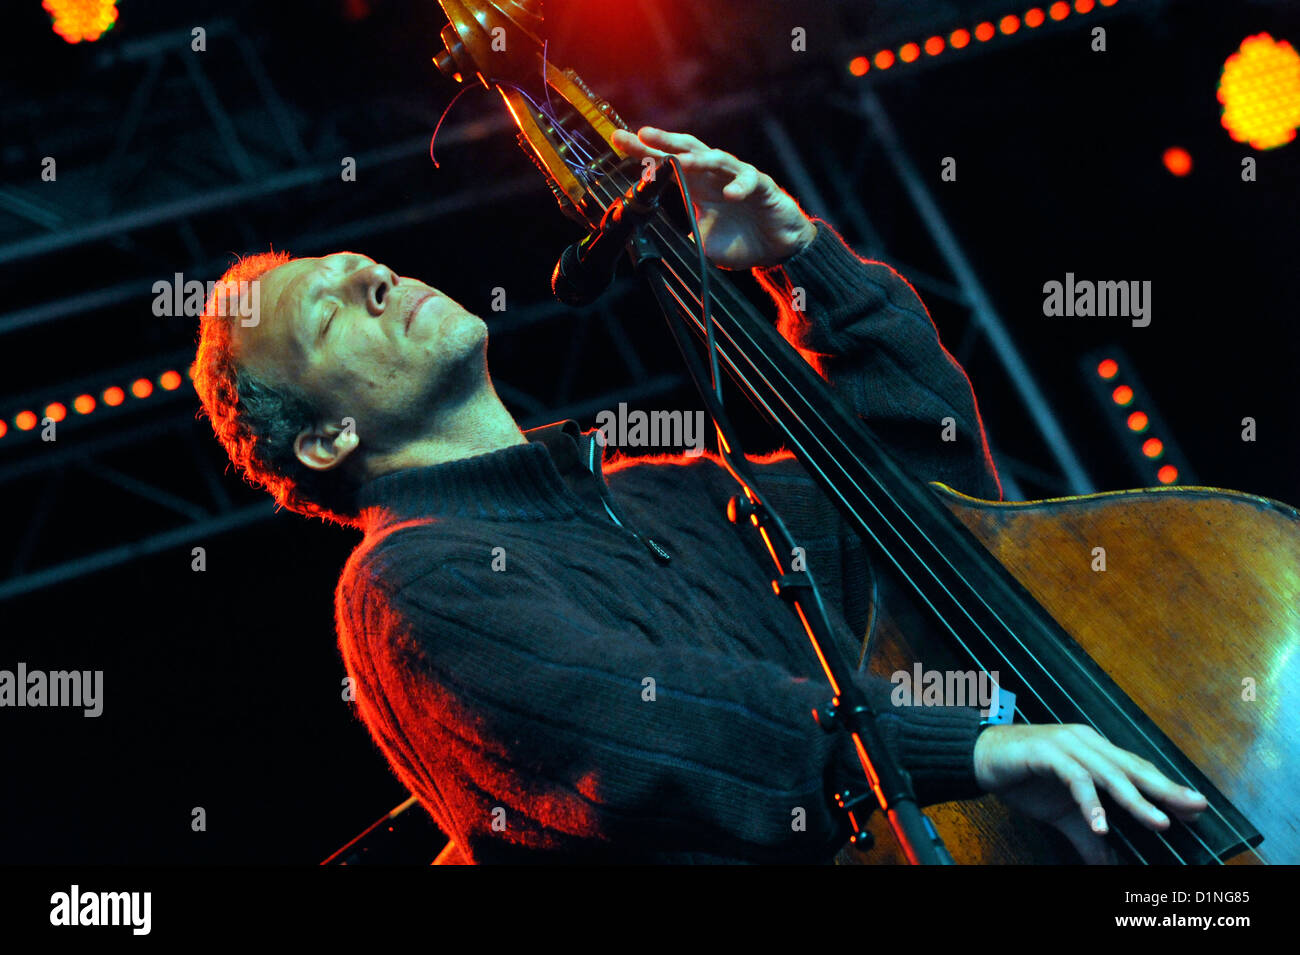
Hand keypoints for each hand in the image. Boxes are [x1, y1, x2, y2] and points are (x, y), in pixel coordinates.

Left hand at [610, 126, 816, 269]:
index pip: (667, 162)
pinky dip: (739, 186)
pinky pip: (750, 181)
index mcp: (696, 184)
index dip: (644, 151)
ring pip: (717, 159)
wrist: (776, 250)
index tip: (619, 141)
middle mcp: (714, 175)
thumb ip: (680, 236)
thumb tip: (652, 242)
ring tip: (681, 161)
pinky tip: (730, 194)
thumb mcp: (701, 243)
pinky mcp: (762, 186)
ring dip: (699, 159)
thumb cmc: (740, 241)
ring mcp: (738, 177)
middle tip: (643, 134)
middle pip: (687, 150)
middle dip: (665, 141)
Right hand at [973, 723, 1209, 863]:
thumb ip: (1088, 834)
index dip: (1165, 787)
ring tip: (1157, 822)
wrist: (978, 758)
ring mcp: (1067, 745)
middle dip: (1165, 789)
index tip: (1194, 806)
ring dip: (1135, 799)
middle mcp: (1086, 743)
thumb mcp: (1061, 813)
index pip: (1136, 769)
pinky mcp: (1047, 752)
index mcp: (1093, 751)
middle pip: (1132, 767)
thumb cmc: (1021, 777)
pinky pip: (1075, 778)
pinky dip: (1089, 802)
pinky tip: (1100, 824)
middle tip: (1193, 807)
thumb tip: (1110, 861)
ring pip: (1109, 773)